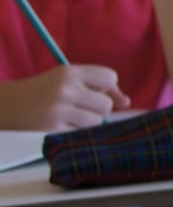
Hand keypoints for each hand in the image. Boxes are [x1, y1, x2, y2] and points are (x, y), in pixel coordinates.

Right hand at [0, 65, 132, 129]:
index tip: (97, 93)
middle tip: (77, 108)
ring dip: (87, 123)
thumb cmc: (40, 92)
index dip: (108, 88)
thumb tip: (127, 102)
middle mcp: (65, 89)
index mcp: (69, 72)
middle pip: (106, 104)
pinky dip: (74, 133)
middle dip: (97, 108)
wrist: (4, 106)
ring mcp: (58, 111)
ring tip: (67, 117)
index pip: (110, 77)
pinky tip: (59, 126)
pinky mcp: (52, 130)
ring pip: (97, 121)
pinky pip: (81, 134)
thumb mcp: (65, 80)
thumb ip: (96, 86)